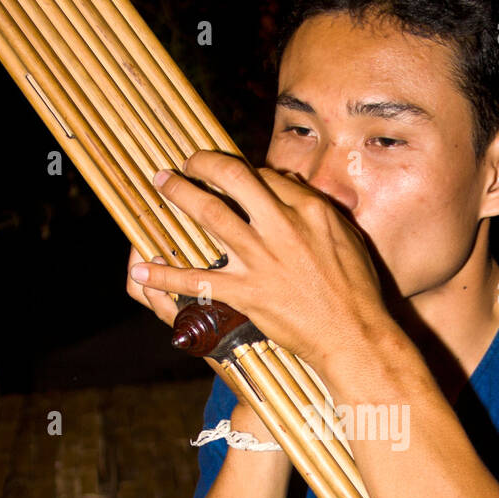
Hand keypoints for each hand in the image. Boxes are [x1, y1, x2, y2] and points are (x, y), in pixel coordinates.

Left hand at [128, 152, 389, 375]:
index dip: (240, 170)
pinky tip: (142, 270)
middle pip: (232, 179)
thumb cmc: (356, 288)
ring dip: (179, 195)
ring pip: (210, 215)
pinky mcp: (246, 292)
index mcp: (308, 210)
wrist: (352, 334)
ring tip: (161, 185)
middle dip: (202, 165)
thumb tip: (293, 188)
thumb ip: (318, 210)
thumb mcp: (346, 236)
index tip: (226, 174)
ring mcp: (260, 259)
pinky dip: (166, 275)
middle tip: (183, 163)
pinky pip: (197, 280)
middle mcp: (281, 226)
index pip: (265, 176)